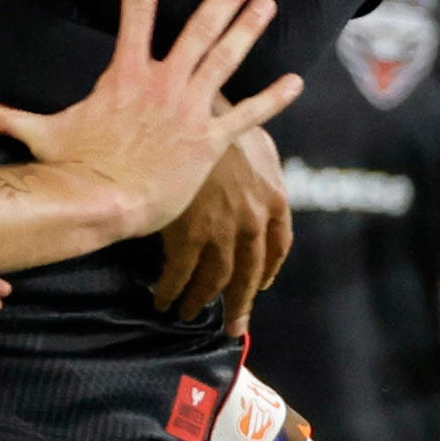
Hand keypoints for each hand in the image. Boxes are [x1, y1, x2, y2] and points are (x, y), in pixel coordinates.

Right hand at [0, 0, 278, 246]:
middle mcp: (163, 84)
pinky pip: (247, 116)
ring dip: (250, 29)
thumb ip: (6, 116)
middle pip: (199, 28)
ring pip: (226, 59)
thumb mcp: (40, 137)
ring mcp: (190, 111)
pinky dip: (272, 99)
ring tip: (270, 1)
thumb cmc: (73, 171)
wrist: (106, 206)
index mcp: (126, 75)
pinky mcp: (209, 142)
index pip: (135, 9)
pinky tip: (295, 81)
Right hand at [153, 106, 299, 322]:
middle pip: (249, 275)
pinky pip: (180, 275)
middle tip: (233, 326)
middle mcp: (253, 222)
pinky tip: (161, 300)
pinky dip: (170, 292)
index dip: (268, 271)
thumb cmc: (221, 120)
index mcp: (274, 200)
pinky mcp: (189, 234)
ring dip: (199, 301)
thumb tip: (264, 188)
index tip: (260, 286)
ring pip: (214, 281)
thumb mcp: (258, 143)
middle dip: (239, 304)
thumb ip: (264, 173)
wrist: (190, 114)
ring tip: (188, 313)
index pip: (278, 246)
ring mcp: (221, 231)